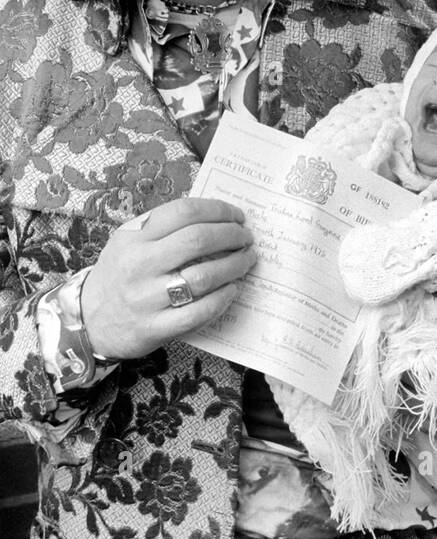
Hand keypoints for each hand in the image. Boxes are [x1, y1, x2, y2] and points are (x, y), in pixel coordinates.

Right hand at [81, 198, 255, 359]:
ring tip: (246, 260)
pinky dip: (222, 299)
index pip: (184, 212)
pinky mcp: (155, 328)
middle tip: (246, 237)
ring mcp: (146, 298)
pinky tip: (232, 290)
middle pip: (198, 240)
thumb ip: (164, 227)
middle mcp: (139, 264)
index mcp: (134, 237)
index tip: (236, 215)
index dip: (218, 210)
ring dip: (234, 266)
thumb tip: (216, 216)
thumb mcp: (129, 241)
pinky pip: (198, 313)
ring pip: (203, 277)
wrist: (87, 320)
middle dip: (232, 235)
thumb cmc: (119, 273)